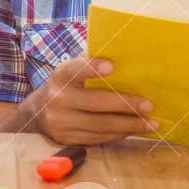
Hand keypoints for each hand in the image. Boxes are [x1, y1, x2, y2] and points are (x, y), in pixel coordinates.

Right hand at [20, 56, 157, 144]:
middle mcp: (57, 99)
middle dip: (126, 104)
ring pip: (101, 125)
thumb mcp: (72, 70)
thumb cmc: (67, 85)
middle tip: (149, 105)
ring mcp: (60, 122)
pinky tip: (133, 129)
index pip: (75, 70)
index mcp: (61, 76)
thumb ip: (91, 61)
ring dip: (129, 124)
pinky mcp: (66, 138)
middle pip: (96, 103)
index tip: (111, 66)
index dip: (92, 68)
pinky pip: (98, 138)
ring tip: (151, 123)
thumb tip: (123, 50)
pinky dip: (119, 134)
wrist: (38, 112)